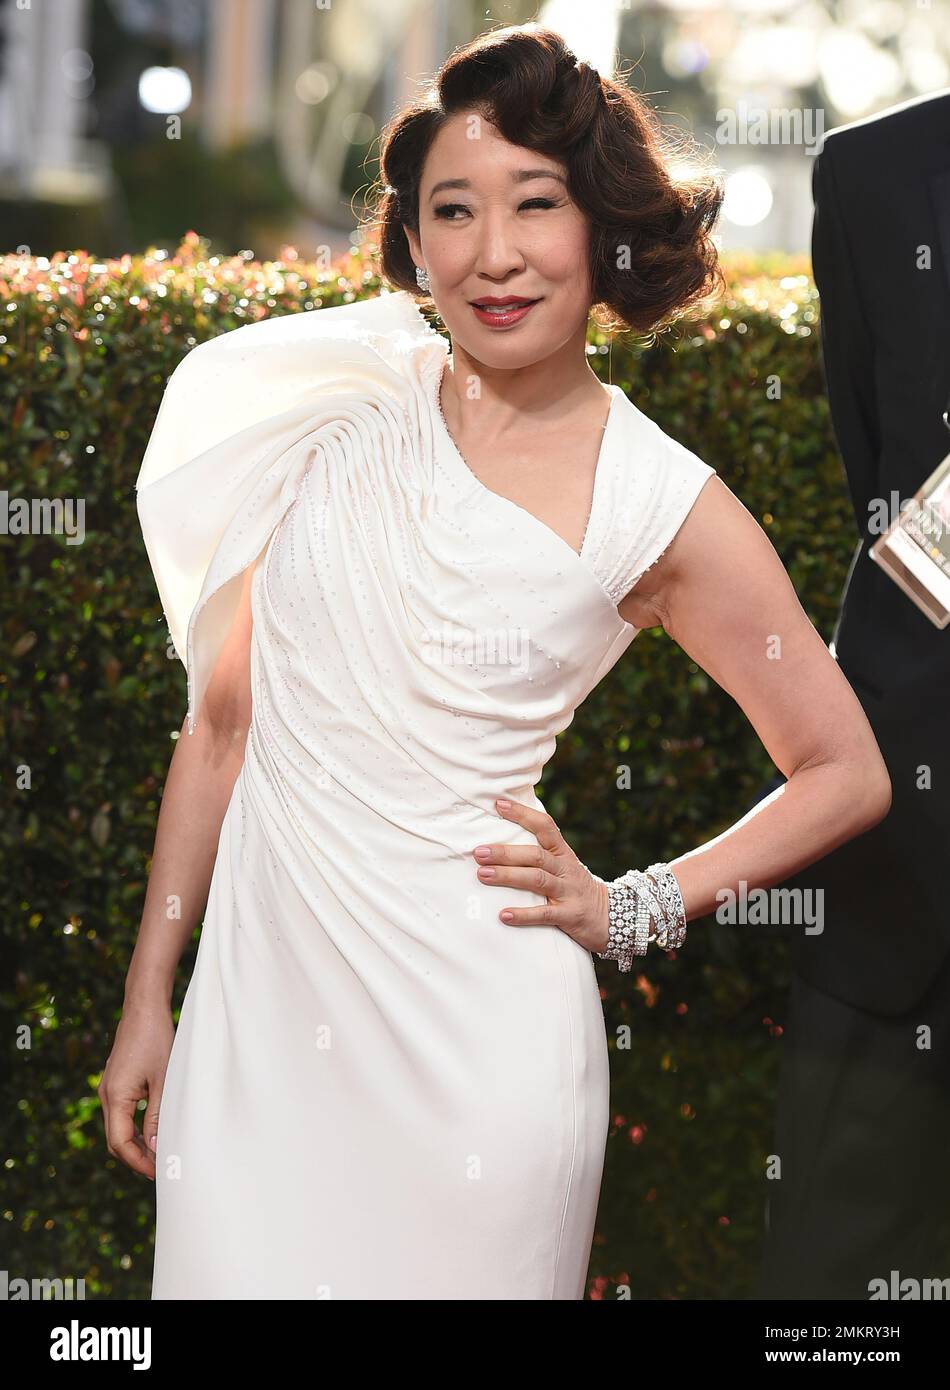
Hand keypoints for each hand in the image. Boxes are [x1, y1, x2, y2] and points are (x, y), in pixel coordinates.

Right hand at [98, 996, 174, 1179]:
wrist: (144, 1009)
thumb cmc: (156, 1040)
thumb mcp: (163, 1080)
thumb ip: (158, 1115)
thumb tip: (156, 1149)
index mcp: (116, 1096)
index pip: (120, 1143)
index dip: (138, 1162)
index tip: (158, 1173)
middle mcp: (107, 1095)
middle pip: (116, 1139)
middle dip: (136, 1157)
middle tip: (161, 1171)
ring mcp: (110, 1088)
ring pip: (118, 1127)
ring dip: (136, 1143)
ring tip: (160, 1156)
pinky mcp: (117, 1082)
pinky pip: (121, 1113)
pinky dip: (134, 1127)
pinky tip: (153, 1132)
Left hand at [472, 797, 609, 954]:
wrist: (609, 916)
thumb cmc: (573, 887)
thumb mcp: (563, 865)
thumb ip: (539, 853)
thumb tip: (500, 840)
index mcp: (562, 852)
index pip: (544, 826)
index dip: (523, 814)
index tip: (498, 805)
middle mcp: (565, 868)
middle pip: (535, 855)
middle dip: (506, 852)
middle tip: (479, 852)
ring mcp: (568, 892)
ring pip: (537, 880)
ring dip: (508, 876)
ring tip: (482, 875)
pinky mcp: (569, 915)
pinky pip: (544, 914)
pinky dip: (523, 915)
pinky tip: (503, 915)